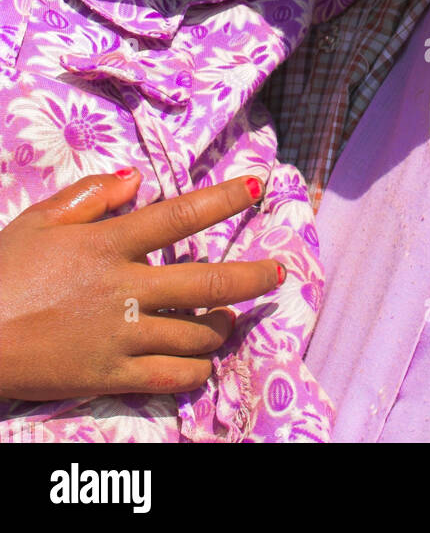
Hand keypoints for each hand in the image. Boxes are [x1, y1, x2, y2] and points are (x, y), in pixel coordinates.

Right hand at [0, 169, 284, 401]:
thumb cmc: (1, 273)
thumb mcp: (39, 221)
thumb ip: (90, 195)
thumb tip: (136, 177)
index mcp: (107, 244)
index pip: (178, 217)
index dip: (221, 200)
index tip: (256, 188)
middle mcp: (123, 288)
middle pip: (206, 282)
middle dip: (252, 276)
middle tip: (278, 273)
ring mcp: (120, 335)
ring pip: (196, 333)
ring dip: (222, 325)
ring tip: (230, 318)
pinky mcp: (110, 375)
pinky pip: (172, 376)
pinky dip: (195, 368)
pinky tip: (200, 360)